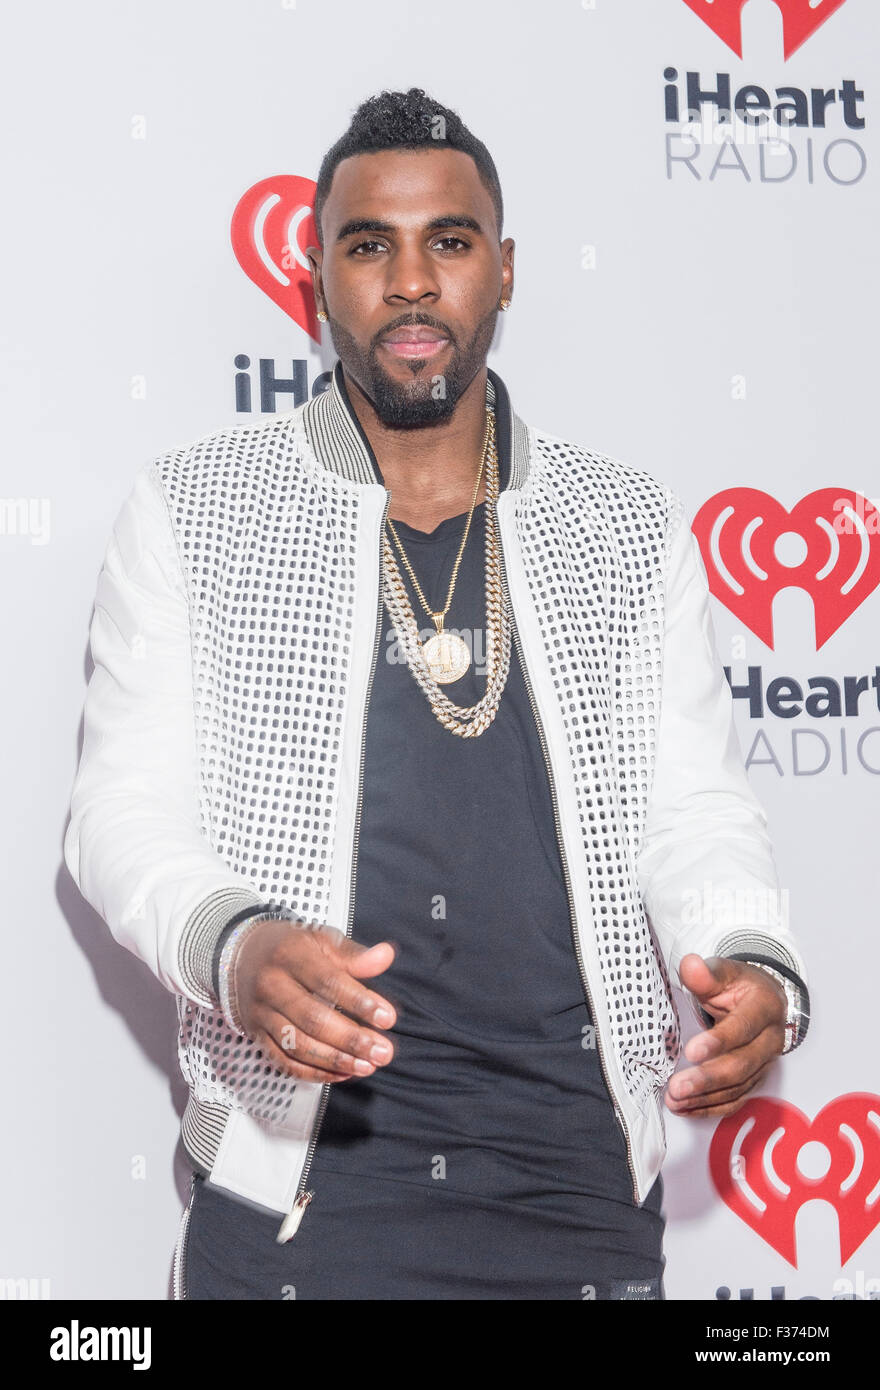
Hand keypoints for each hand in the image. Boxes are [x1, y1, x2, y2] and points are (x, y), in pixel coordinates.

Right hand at [233, 919, 396, 1084]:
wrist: (240, 954)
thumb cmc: (290, 947)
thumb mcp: (321, 940)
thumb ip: (354, 954)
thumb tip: (386, 956)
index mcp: (291, 956)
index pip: (328, 982)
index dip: (359, 1002)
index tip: (388, 1017)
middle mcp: (272, 986)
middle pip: (312, 1019)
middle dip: (351, 1040)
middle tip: (383, 1052)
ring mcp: (262, 1013)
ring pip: (297, 1045)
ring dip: (335, 1060)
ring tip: (367, 1066)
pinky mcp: (257, 1035)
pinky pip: (283, 1061)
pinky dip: (313, 1072)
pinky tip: (341, 1074)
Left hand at [665, 953, 786, 1118]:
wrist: (762, 999)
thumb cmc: (740, 986)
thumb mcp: (725, 972)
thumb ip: (707, 973)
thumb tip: (690, 965)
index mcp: (766, 1008)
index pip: (744, 1028)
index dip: (719, 1041)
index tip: (691, 1051)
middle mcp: (771, 1040)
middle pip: (742, 1065)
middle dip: (708, 1078)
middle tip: (678, 1086)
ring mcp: (765, 1063)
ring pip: (738, 1087)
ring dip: (705, 1097)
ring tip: (675, 1099)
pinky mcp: (755, 1079)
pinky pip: (736, 1099)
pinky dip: (710, 1108)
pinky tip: (686, 1108)